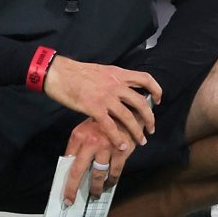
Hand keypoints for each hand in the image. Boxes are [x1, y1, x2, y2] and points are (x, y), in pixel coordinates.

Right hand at [42, 56, 158, 147]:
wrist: (59, 73)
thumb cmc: (77, 72)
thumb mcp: (102, 70)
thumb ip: (114, 79)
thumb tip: (122, 88)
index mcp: (119, 73)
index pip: (145, 79)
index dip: (156, 90)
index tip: (158, 100)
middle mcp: (116, 85)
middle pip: (141, 102)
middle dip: (149, 118)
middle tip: (151, 128)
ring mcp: (106, 97)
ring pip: (129, 116)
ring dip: (137, 131)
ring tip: (141, 141)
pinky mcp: (94, 108)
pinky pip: (110, 126)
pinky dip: (118, 138)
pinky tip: (122, 146)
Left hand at [62, 119, 133, 204]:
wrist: (127, 110)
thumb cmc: (103, 122)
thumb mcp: (86, 128)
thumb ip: (78, 145)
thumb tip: (71, 165)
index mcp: (79, 135)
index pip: (67, 160)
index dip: (64, 176)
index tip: (63, 191)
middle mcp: (91, 141)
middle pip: (78, 171)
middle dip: (72, 189)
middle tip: (70, 201)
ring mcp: (107, 147)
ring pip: (98, 175)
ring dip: (96, 188)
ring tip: (95, 194)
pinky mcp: (122, 151)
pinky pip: (115, 172)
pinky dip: (112, 180)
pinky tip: (110, 184)